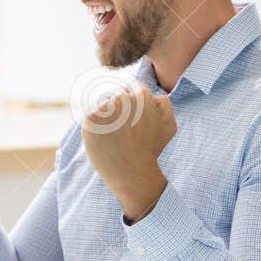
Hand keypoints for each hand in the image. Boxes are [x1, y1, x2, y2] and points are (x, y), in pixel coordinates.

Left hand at [80, 86, 176, 220]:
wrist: (131, 172)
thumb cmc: (151, 150)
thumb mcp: (169, 126)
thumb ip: (164, 103)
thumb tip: (151, 93)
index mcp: (142, 96)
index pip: (134, 89)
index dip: (135, 106)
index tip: (134, 120)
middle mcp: (123, 98)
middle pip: (119, 97)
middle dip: (122, 111)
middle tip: (126, 133)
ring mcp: (104, 108)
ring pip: (105, 107)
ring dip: (109, 119)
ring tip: (117, 138)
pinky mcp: (90, 119)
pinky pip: (92, 118)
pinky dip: (97, 129)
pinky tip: (106, 141)